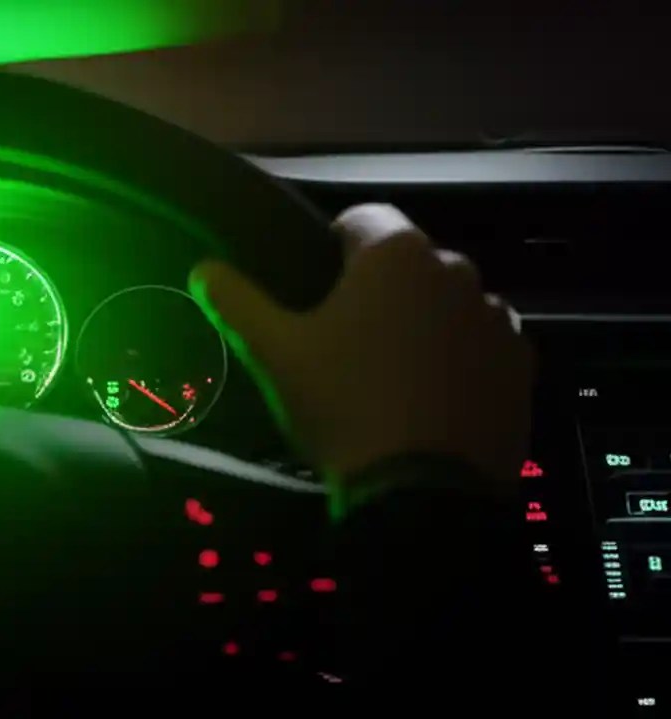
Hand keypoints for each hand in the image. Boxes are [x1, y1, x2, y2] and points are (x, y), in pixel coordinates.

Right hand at [190, 204, 532, 502]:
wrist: (422, 493)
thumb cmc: (342, 405)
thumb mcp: (274, 353)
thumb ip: (235, 301)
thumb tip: (203, 268)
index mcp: (395, 253)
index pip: (361, 218)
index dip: (331, 248)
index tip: (313, 293)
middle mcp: (456, 269)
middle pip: (408, 263)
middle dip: (380, 288)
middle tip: (346, 341)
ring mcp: (496, 318)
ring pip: (448, 303)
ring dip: (425, 321)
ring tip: (391, 375)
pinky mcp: (521, 366)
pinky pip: (483, 345)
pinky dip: (461, 359)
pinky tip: (432, 399)